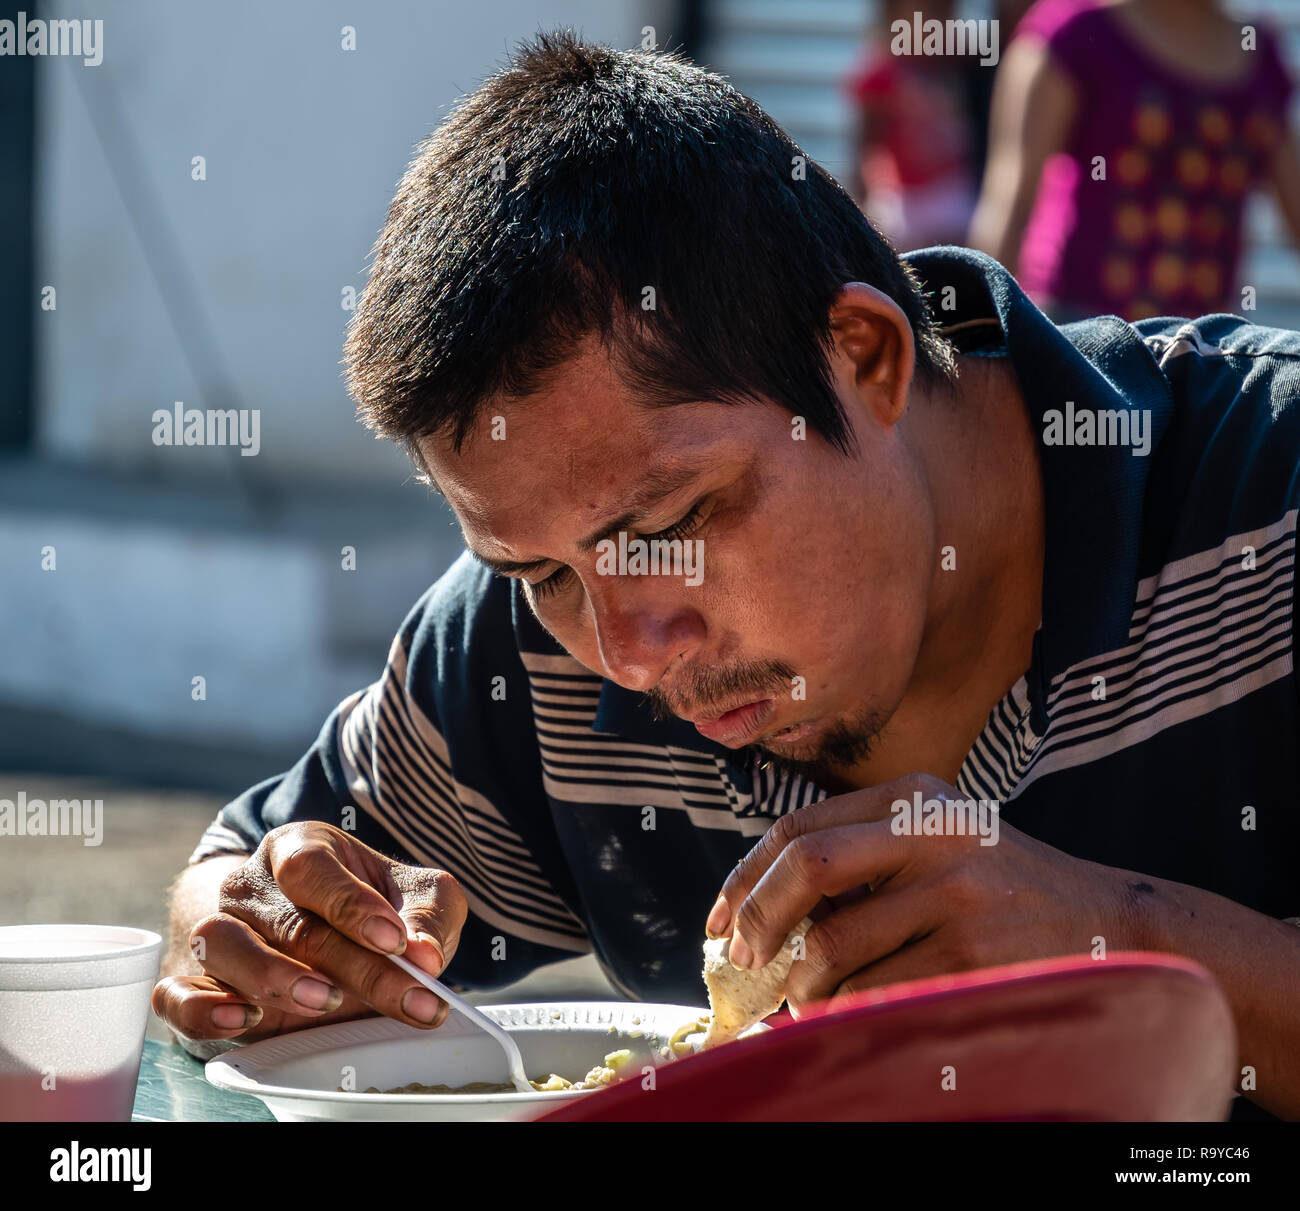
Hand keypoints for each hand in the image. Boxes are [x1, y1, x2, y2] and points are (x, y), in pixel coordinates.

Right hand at [152, 821, 465, 1041]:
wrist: (330, 934)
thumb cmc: (378, 909)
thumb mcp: (419, 897)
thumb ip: (428, 918)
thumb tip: (426, 955)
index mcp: (300, 847)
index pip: (312, 867)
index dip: (353, 905)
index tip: (396, 940)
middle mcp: (253, 885)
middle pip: (291, 923)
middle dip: (355, 966)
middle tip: (404, 994)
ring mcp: (220, 931)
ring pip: (225, 947)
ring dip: (274, 977)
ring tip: (325, 1001)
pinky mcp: (199, 983)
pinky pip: (176, 994)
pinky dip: (201, 1009)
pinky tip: (242, 1018)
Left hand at [706, 773, 1142, 1014]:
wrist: (1111, 925)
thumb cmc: (1003, 889)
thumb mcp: (938, 841)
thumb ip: (862, 852)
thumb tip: (758, 905)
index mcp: (913, 796)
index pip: (799, 828)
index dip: (745, 877)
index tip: (720, 918)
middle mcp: (932, 830)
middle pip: (807, 867)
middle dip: (758, 920)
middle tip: (742, 959)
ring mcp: (955, 891)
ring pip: (834, 945)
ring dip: (803, 985)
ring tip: (809, 997)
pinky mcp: (971, 953)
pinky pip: (873, 992)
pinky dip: (846, 1011)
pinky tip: (851, 1012)